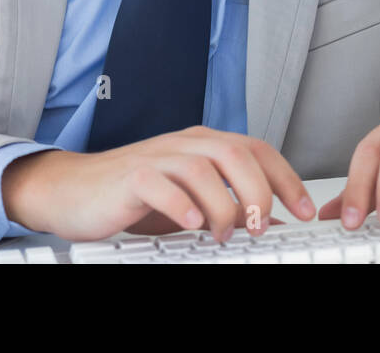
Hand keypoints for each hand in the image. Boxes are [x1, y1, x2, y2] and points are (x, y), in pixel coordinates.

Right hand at [1, 126, 315, 242]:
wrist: (74, 190)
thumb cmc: (135, 195)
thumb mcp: (192, 202)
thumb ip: (229, 206)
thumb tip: (273, 222)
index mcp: (205, 145)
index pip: (257, 150)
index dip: (286, 179)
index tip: (305, 210)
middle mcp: (185, 145)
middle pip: (236, 153)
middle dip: (258, 190)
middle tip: (263, 226)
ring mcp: (157, 157)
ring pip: (203, 168)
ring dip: (222, 205)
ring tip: (225, 233)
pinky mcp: (131, 176)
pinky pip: (161, 184)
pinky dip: (182, 205)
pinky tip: (192, 225)